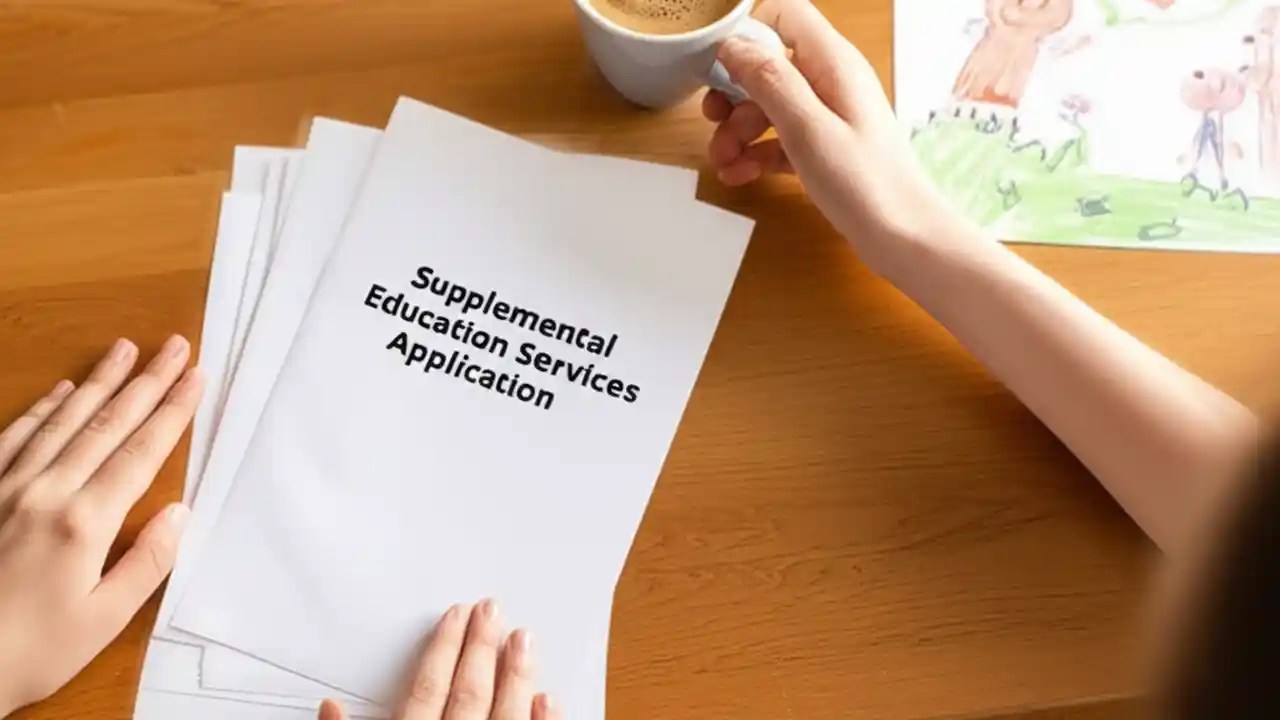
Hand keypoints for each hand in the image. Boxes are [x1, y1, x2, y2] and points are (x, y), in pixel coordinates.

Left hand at [0, 337, 201, 716]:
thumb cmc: (31, 651)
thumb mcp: (103, 621)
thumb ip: (146, 563)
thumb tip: (180, 512)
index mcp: (85, 523)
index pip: (141, 453)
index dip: (173, 412)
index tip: (196, 377)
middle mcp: (47, 494)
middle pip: (107, 426)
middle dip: (146, 382)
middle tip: (175, 346)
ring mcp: (8, 489)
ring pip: (63, 422)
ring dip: (98, 382)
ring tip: (125, 349)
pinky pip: (14, 438)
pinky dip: (42, 410)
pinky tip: (61, 390)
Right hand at [319, 600, 559, 719]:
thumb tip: (329, 709)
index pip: (427, 690)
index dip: (442, 648)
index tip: (455, 615)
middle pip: (468, 694)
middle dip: (480, 647)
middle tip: (491, 609)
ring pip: (506, 714)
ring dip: (517, 675)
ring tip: (524, 638)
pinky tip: (547, 698)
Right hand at [703, 0, 959, 276]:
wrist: (904, 238)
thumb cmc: (864, 183)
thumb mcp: (807, 127)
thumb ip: (769, 80)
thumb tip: (733, 44)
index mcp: (833, 62)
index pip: (785, 14)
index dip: (746, 29)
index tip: (714, 61)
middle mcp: (831, 81)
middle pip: (769, 65)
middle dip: (733, 92)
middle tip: (711, 120)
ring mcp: (829, 116)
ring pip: (769, 106)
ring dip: (738, 130)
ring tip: (723, 162)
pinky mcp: (825, 148)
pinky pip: (780, 139)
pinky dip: (757, 154)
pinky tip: (740, 176)